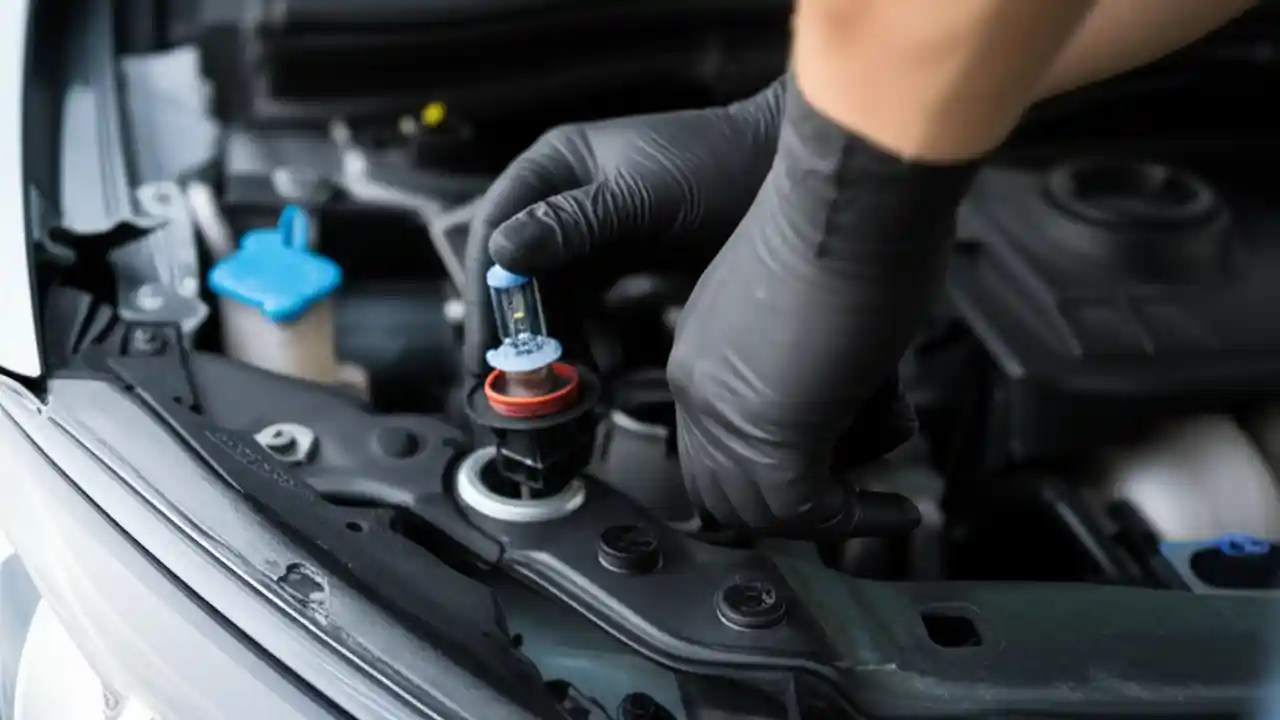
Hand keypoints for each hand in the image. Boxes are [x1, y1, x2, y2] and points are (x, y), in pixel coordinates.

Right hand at [462, 79, 784, 378]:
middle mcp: (567, 203)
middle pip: (523, 275)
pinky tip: (610, 366)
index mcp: (556, 167)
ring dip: (566, 343)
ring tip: (580, 379)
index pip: (494, 229)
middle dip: (527, 329)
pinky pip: (597, 313)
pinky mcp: (630, 270)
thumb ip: (572, 222)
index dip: (484, 288)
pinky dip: (598, 341)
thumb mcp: (642, 193)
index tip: (483, 342)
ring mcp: (598, 239)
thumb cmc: (717, 160)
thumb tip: (504, 253)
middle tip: (529, 378)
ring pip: (559, 302)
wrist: (783, 172)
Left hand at [667, 77, 973, 530]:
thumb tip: (855, 403)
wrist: (856, 195)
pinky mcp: (773, 435)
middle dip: (798, 501)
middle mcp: (701, 381)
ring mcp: (728, 411)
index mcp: (703, 346)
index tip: (832, 474)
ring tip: (890, 488)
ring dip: (834, 512)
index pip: (712, 445)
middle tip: (861, 490)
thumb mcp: (817, 303)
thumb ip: (815, 361)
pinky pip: (808, 512)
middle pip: (727, 488)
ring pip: (764, 508)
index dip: (771, 472)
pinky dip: (858, 520)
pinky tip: (900, 509)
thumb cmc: (852, 222)